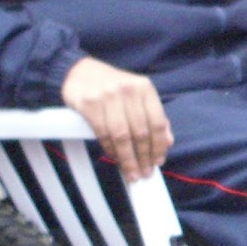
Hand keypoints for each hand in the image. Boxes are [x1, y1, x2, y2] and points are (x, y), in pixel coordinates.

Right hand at [61, 56, 171, 180]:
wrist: (79, 72)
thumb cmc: (112, 86)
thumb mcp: (137, 95)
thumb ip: (153, 116)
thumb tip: (167, 142)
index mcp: (145, 88)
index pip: (157, 122)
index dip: (159, 146)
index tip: (158, 162)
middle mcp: (128, 90)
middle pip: (140, 132)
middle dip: (143, 157)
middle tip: (144, 173)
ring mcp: (108, 96)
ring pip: (122, 136)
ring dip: (127, 159)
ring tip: (131, 173)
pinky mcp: (89, 104)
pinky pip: (103, 134)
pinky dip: (110, 150)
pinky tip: (114, 158)